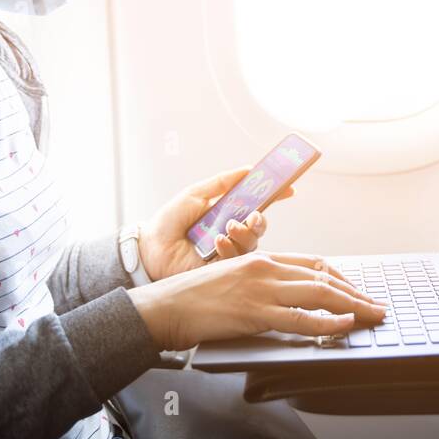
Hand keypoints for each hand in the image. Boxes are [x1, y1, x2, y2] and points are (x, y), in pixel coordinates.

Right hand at [128, 251, 386, 350]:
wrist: (167, 306)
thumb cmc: (196, 297)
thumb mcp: (233, 278)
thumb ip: (260, 283)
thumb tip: (285, 297)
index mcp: (262, 258)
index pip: (314, 264)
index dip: (341, 278)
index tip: (357, 291)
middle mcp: (266, 268)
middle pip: (323, 277)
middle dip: (355, 293)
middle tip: (376, 306)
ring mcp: (261, 289)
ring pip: (318, 294)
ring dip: (352, 306)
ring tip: (371, 316)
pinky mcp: (255, 312)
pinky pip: (300, 318)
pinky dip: (326, 322)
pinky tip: (343, 324)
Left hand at [137, 166, 294, 280]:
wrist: (149, 249)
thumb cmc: (169, 222)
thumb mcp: (195, 194)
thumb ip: (222, 182)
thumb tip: (249, 168)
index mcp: (227, 214)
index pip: (257, 204)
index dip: (275, 196)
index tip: (289, 189)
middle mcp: (230, 233)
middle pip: (260, 226)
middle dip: (261, 220)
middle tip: (253, 215)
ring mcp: (227, 252)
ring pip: (252, 243)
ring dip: (244, 233)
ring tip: (229, 227)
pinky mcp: (222, 270)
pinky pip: (237, 260)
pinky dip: (231, 248)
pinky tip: (217, 242)